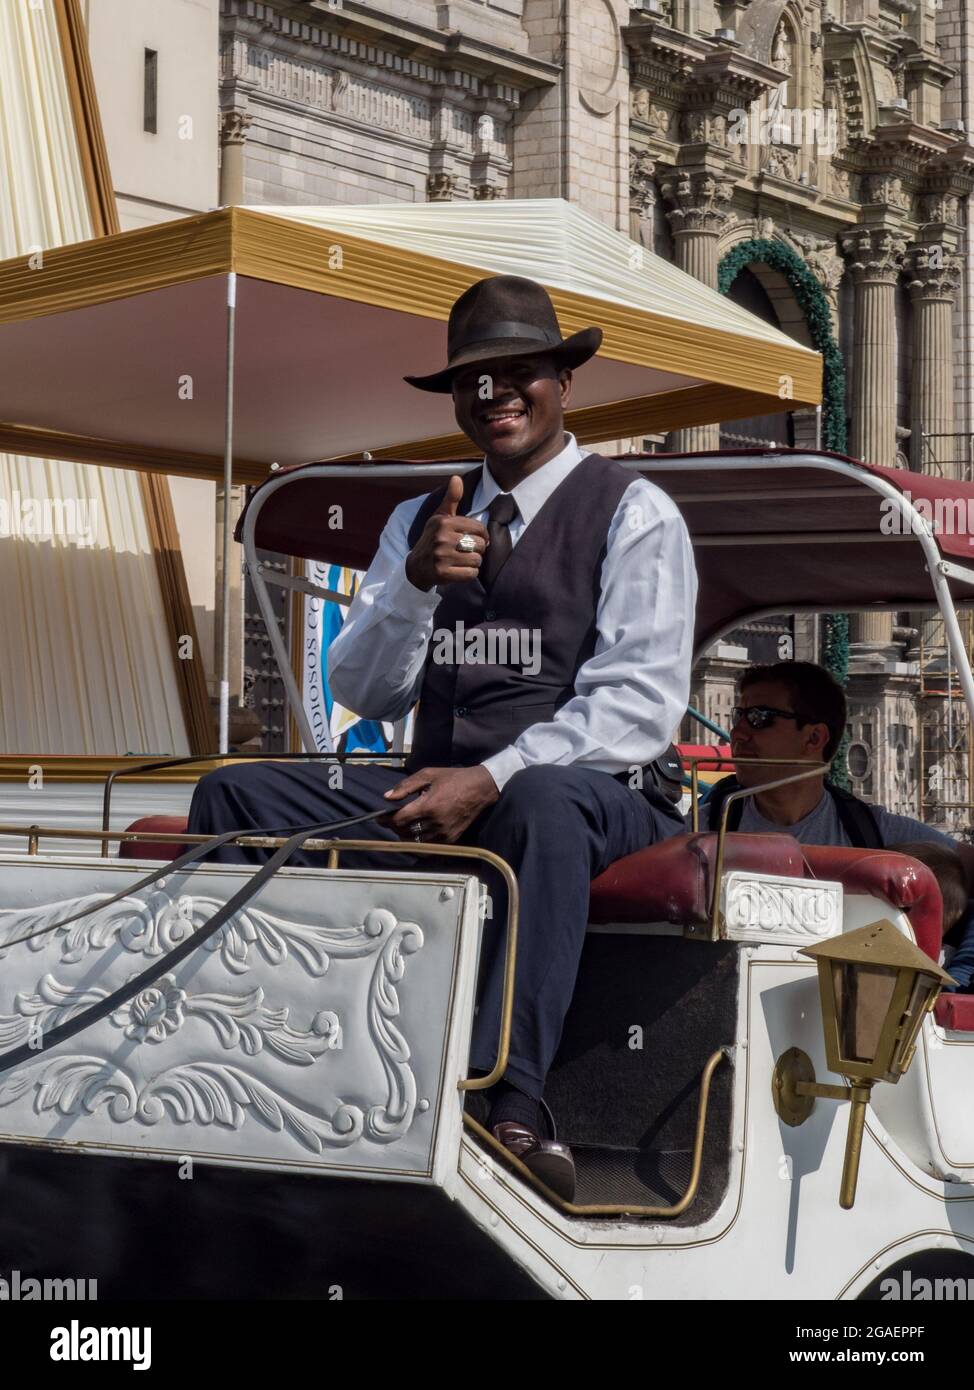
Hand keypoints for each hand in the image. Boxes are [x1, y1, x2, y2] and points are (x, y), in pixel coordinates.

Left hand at [383, 765, 499, 843]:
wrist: (480, 788)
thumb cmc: (452, 779)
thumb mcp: (428, 775)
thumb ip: (406, 786)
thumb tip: (387, 797)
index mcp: (428, 806)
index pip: (399, 820)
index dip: (386, 820)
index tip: (380, 818)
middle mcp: (435, 823)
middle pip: (405, 833)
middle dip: (394, 827)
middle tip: (391, 821)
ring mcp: (444, 834)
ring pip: (415, 843)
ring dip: (405, 836)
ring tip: (403, 828)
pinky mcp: (451, 840)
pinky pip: (429, 848)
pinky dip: (419, 845)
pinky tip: (415, 836)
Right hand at [404, 474, 488, 590]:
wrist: (416, 567)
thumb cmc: (432, 539)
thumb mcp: (440, 518)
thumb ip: (451, 499)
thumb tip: (457, 477)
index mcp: (443, 522)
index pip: (478, 528)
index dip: (483, 535)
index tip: (477, 539)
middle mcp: (441, 538)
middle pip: (479, 545)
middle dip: (477, 550)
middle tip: (468, 551)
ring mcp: (441, 557)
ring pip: (476, 560)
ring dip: (474, 562)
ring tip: (464, 560)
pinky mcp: (443, 573)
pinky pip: (471, 574)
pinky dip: (469, 574)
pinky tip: (461, 570)